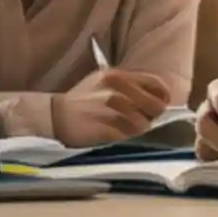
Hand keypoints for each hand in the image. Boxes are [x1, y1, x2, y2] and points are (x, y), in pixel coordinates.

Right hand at [52, 68, 170, 146]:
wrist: (54, 115)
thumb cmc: (82, 100)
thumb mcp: (103, 82)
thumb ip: (128, 85)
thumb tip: (154, 97)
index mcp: (117, 76)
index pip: (154, 84)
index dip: (163, 97)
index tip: (162, 105)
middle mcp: (116, 90)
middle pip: (155, 106)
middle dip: (153, 117)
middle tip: (146, 122)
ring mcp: (110, 110)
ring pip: (143, 125)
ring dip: (138, 131)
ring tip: (127, 131)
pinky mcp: (104, 129)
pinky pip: (127, 138)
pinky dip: (126, 140)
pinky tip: (117, 138)